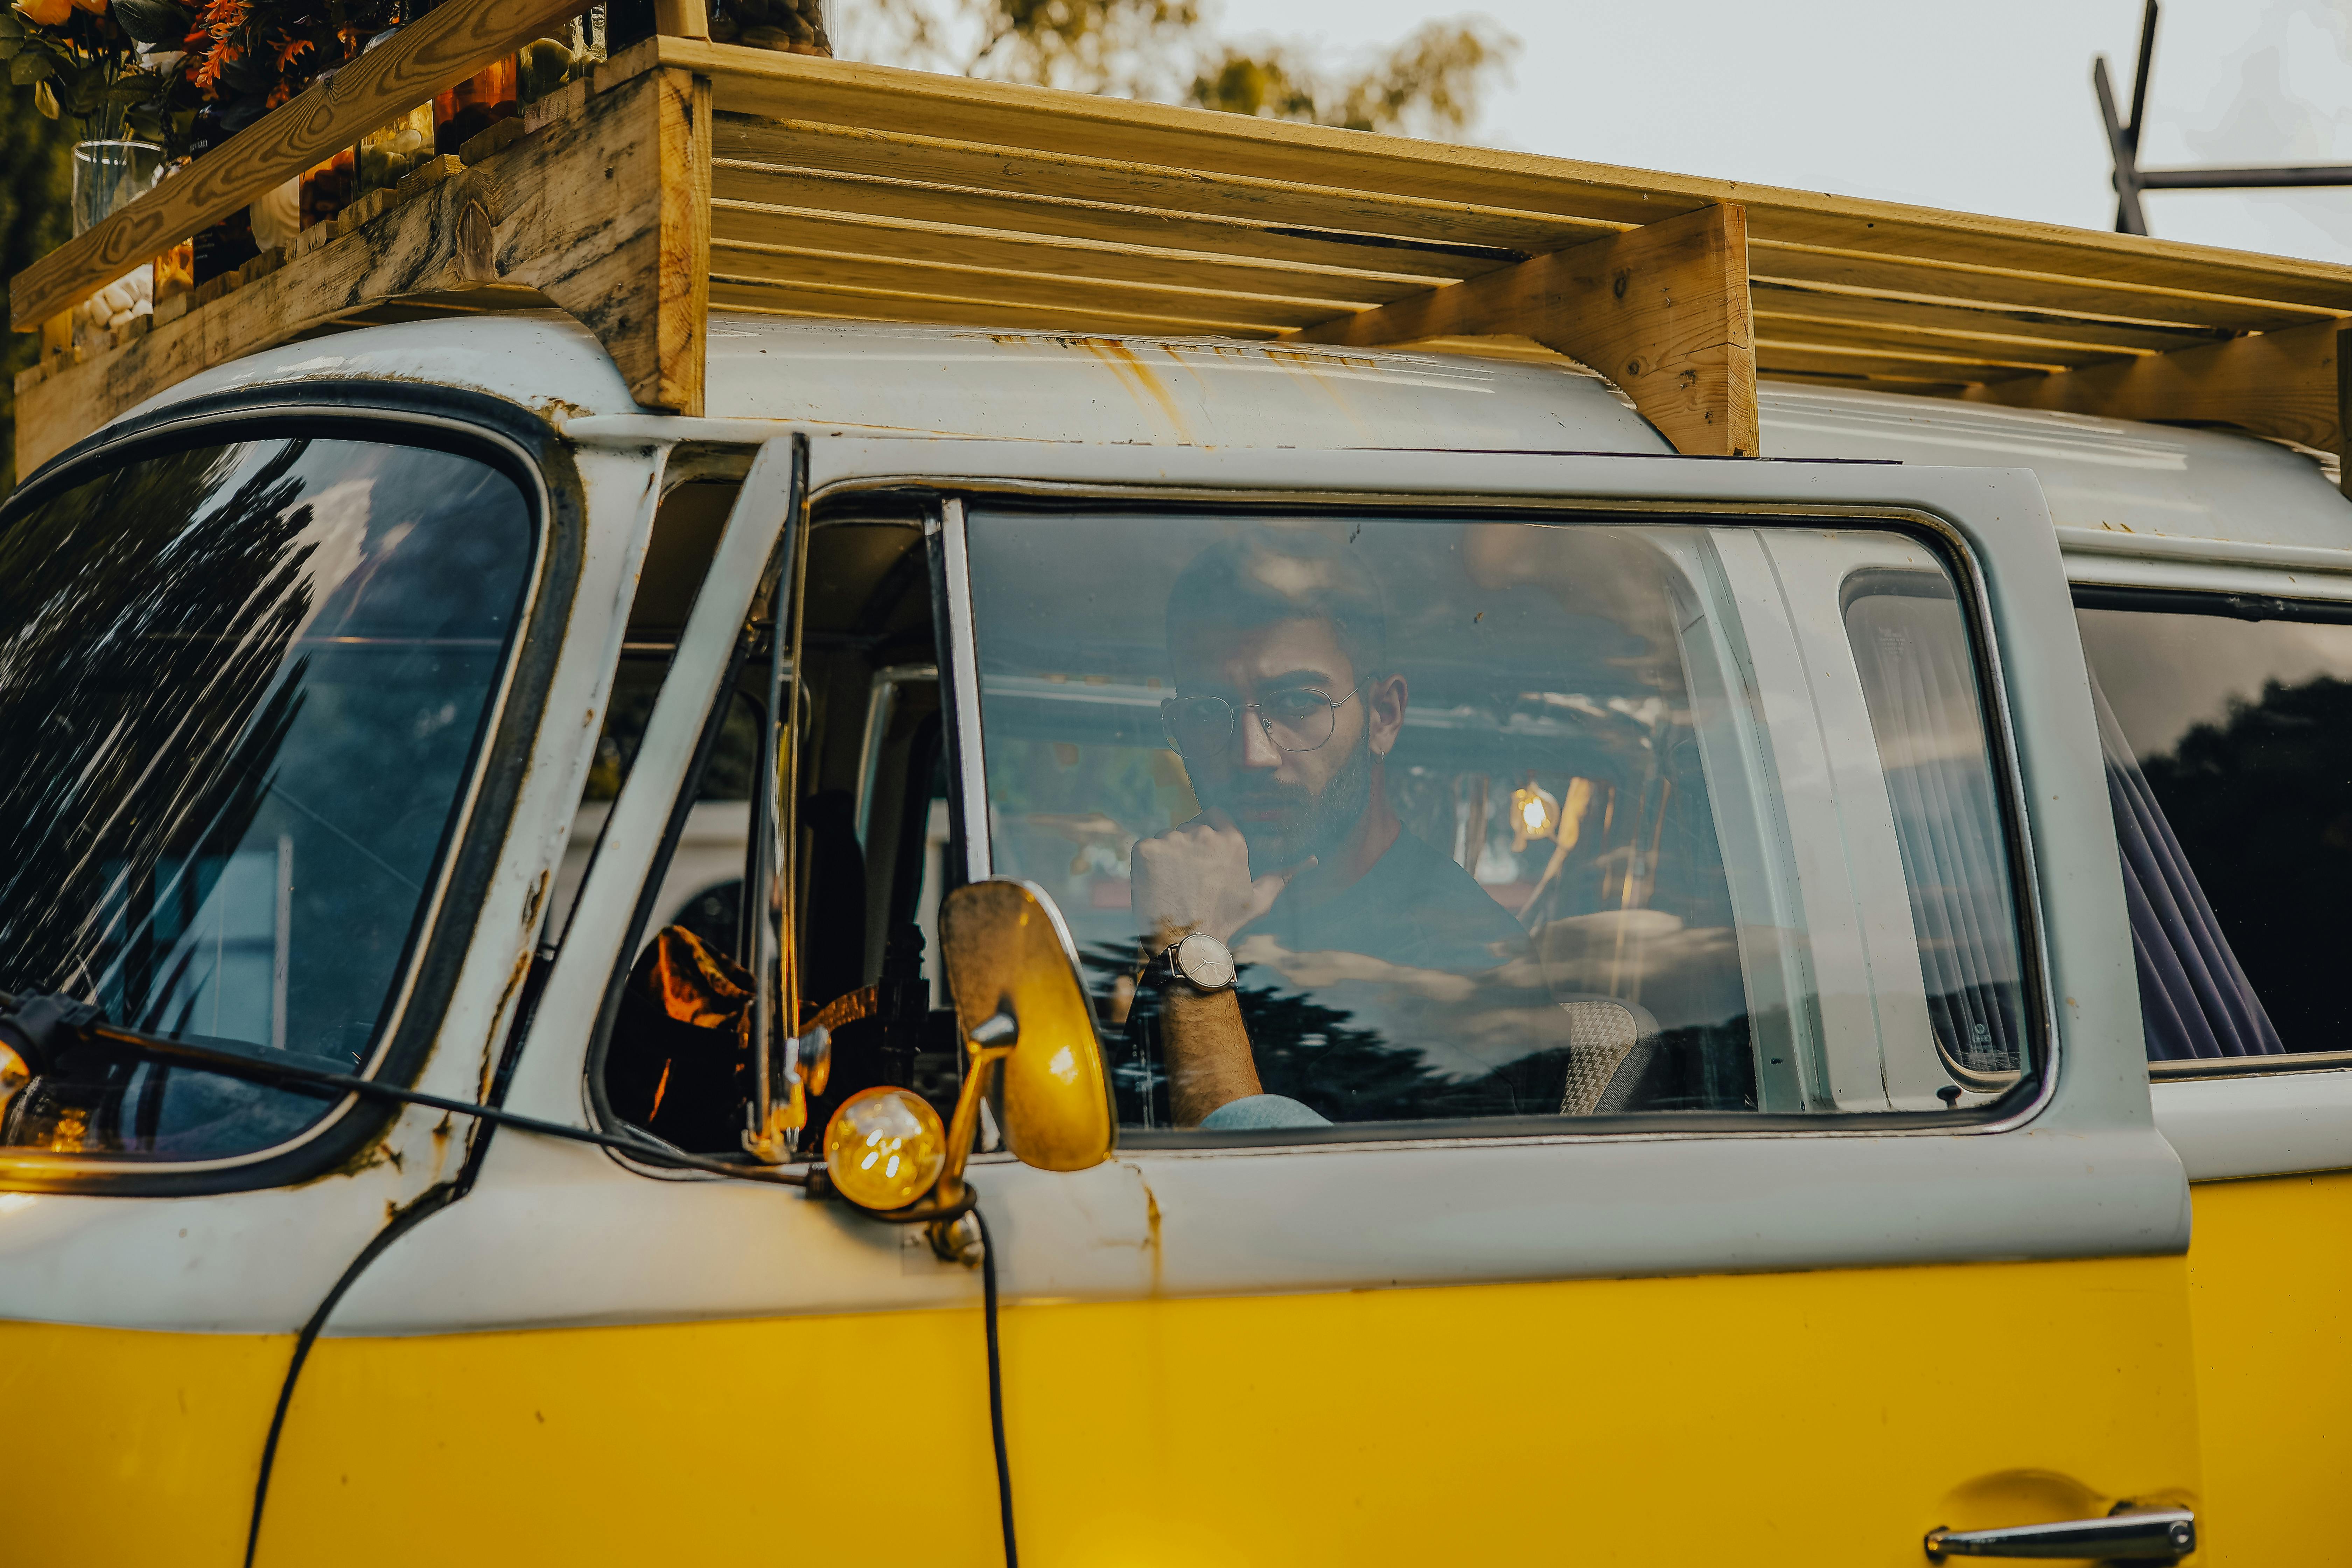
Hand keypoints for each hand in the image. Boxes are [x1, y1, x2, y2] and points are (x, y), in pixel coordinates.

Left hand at [1130, 809, 1312, 948]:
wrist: (1187, 945)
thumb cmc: (1225, 924)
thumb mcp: (1259, 900)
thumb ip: (1282, 875)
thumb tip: (1313, 860)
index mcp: (1232, 841)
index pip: (1217, 815)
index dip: (1209, 834)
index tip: (1204, 856)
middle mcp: (1204, 834)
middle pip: (1191, 826)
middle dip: (1188, 847)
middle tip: (1188, 879)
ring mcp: (1173, 840)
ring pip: (1167, 837)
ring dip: (1168, 855)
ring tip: (1173, 887)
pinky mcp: (1147, 850)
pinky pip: (1145, 847)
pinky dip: (1147, 864)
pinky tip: (1156, 886)